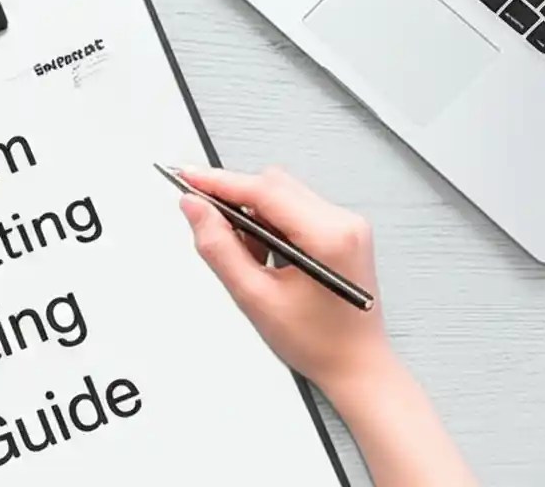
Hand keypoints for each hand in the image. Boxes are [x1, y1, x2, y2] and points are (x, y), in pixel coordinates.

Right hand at [177, 166, 390, 392]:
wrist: (357, 366)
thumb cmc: (319, 343)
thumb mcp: (256, 298)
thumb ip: (220, 248)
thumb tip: (196, 210)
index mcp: (330, 236)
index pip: (264, 191)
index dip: (219, 182)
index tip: (187, 177)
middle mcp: (344, 222)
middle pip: (274, 186)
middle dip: (236, 201)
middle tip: (208, 224)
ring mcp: (347, 225)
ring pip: (283, 196)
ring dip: (255, 218)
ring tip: (249, 260)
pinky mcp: (343, 232)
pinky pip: (296, 211)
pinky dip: (272, 227)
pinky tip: (266, 259)